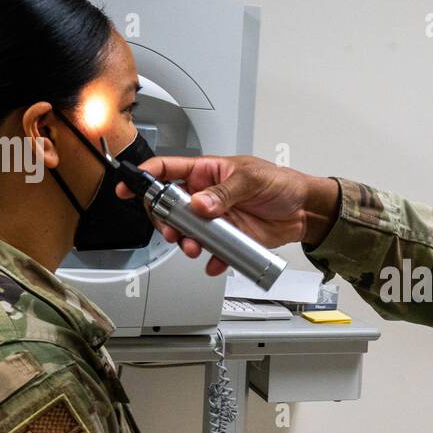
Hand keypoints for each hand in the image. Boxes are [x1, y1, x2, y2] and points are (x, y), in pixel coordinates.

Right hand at [116, 155, 340, 275]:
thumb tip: (200, 203)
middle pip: (171, 208)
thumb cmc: (279, 184)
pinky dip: (211, 260)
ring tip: (195, 249)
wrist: (303, 210)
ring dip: (187, 243)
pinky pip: (211, 252)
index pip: (168, 170)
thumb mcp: (251, 180)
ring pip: (188, 233)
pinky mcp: (227, 238)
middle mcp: (206, 196)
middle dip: (167, 222)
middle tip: (174, 233)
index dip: (145, 178)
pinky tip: (214, 262)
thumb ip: (223, 192)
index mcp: (207, 172)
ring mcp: (215, 219)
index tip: (129, 188)